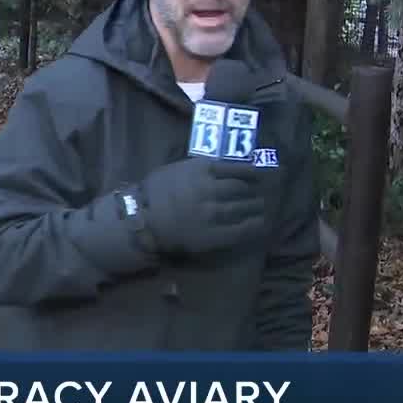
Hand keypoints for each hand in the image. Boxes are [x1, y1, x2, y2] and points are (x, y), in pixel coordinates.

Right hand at [139, 157, 266, 258]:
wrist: (142, 220)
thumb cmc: (155, 192)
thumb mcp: (177, 169)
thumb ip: (200, 168)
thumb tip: (222, 168)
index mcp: (203, 169)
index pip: (238, 168)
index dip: (251, 172)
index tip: (257, 175)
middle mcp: (213, 188)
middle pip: (243, 188)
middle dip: (254, 191)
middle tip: (258, 193)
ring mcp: (215, 212)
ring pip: (245, 207)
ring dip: (256, 206)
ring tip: (260, 207)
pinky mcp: (216, 234)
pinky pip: (243, 229)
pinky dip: (254, 225)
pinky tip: (259, 223)